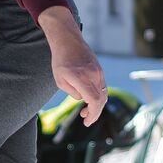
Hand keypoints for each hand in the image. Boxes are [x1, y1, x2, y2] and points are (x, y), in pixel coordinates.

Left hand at [37, 6, 106, 125]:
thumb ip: (72, 92)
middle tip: (86, 121)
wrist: (68, 41)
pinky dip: (98, 96)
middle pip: (100, 100)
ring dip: (96, 106)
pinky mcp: (99, 70)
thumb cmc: (61, 61)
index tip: (86, 121)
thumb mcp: (60, 80)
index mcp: (81, 78)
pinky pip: (102, 87)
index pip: (93, 100)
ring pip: (103, 94)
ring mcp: (98, 72)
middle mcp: (93, 75)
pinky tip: (89, 101)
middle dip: (95, 113)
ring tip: (85, 113)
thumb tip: (83, 99)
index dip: (92, 114)